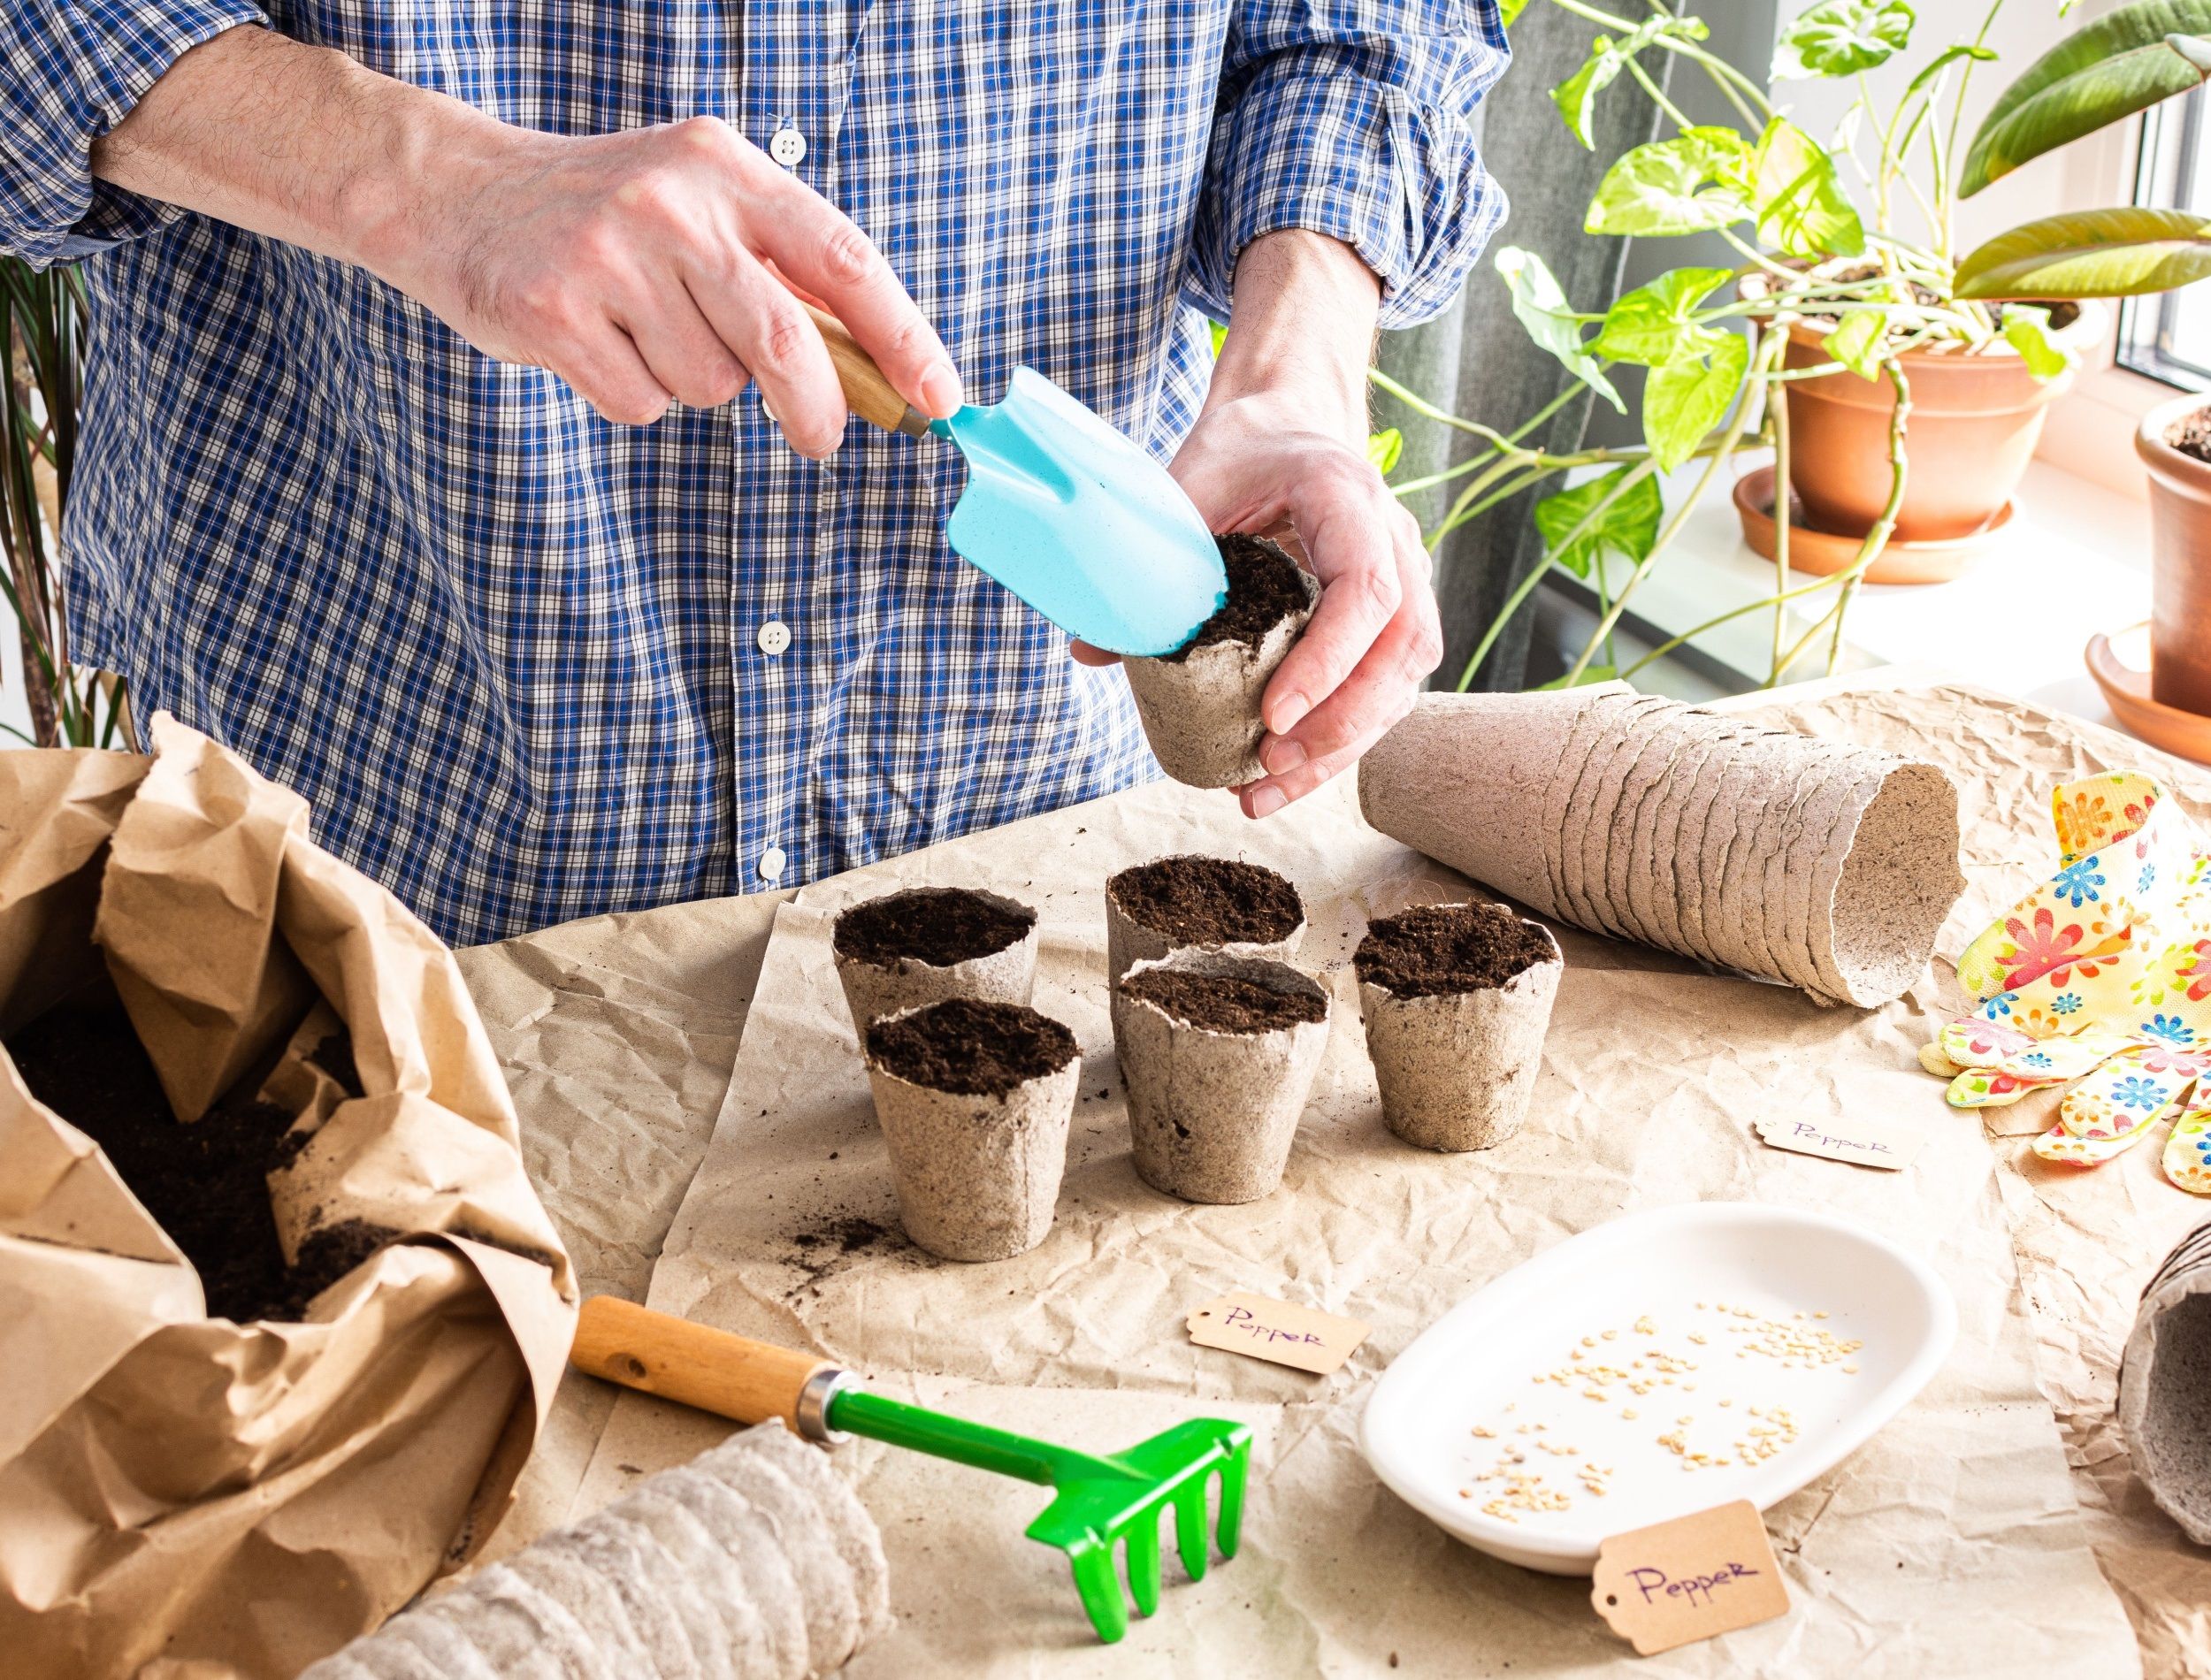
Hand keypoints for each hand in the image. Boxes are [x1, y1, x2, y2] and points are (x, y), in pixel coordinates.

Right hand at [89, 28, 960, 447]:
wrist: (457, 194)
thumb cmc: (608, 219)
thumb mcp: (701, 208)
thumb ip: (781, 276)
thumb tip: (876, 375)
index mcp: (726, 168)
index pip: (844, 258)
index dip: (903, 337)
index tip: (939, 399)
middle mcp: (671, 202)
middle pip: (783, 340)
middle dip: (816, 407)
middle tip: (822, 440)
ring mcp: (608, 256)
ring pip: (708, 383)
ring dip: (695, 384)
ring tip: (647, 333)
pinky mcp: (553, 313)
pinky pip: (641, 402)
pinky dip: (634, 396)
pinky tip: (598, 347)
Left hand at [1075, 232, 1438, 817]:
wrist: (1284, 430)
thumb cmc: (1237, 455)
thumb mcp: (1185, 486)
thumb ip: (1145, 559)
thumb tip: (1089, 650)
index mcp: (1345, 496)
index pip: (1366, 588)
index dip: (1328, 660)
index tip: (1275, 714)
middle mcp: (1394, 540)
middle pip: (1400, 647)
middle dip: (1341, 720)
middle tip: (1271, 762)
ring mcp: (1404, 581)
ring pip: (1401, 679)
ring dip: (1343, 745)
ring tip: (1269, 787)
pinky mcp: (1392, 622)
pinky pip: (1385, 690)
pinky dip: (1340, 740)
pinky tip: (1284, 776)